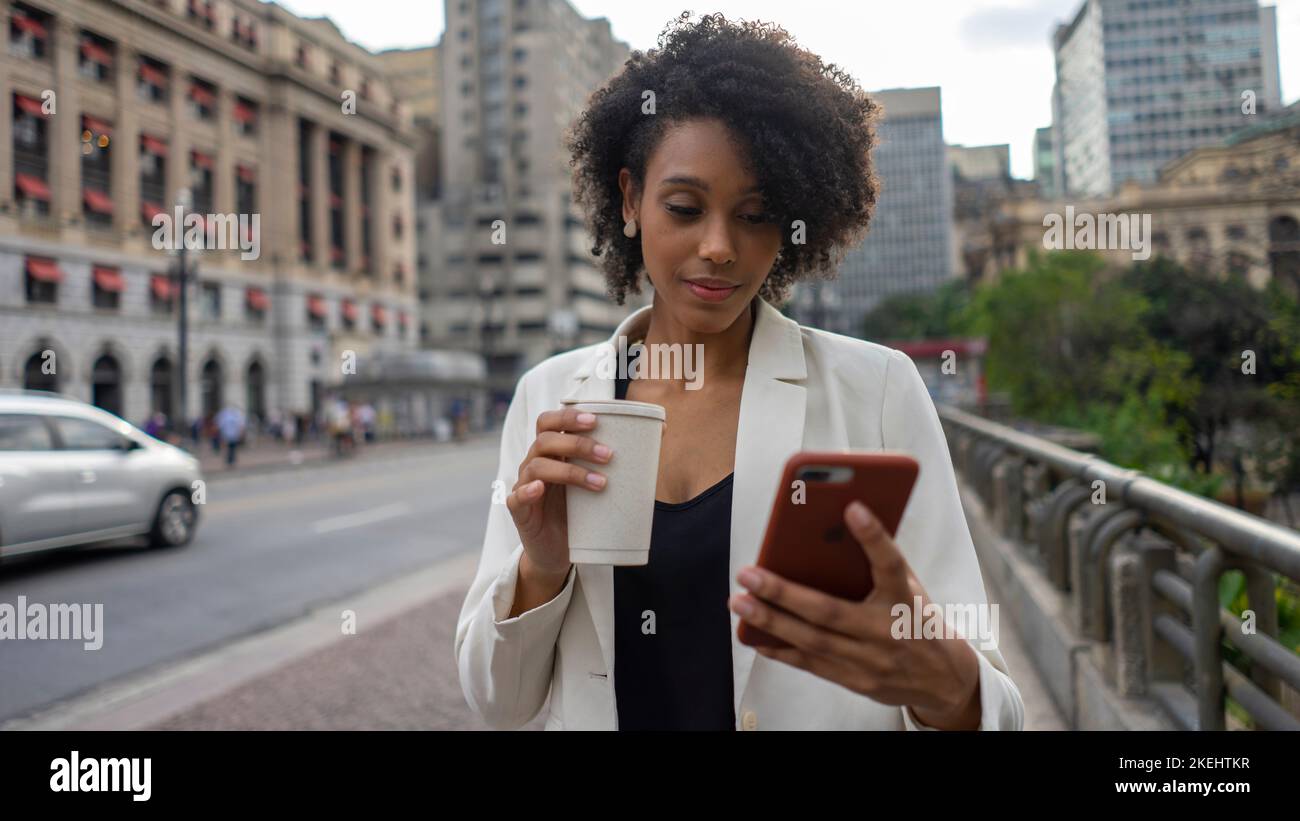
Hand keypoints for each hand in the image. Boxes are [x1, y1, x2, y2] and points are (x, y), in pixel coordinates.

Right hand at [505, 406, 612, 578]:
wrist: (557, 551)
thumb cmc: (578, 511)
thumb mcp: (596, 483)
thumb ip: (618, 461)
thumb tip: (663, 431)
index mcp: (552, 452)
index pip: (550, 422)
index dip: (568, 417)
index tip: (596, 420)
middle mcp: (535, 463)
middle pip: (545, 440)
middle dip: (577, 443)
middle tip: (608, 455)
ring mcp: (524, 485)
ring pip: (537, 467)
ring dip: (570, 472)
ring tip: (600, 483)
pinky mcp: (519, 511)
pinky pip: (516, 497)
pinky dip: (527, 490)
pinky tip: (539, 489)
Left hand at [728, 500, 982, 729]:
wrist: (945, 680)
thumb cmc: (918, 620)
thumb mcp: (911, 589)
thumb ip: (879, 566)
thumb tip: (833, 531)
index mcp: (906, 600)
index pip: (891, 565)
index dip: (874, 537)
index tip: (852, 507)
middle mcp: (886, 632)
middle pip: (830, 611)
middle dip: (783, 592)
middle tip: (748, 573)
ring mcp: (870, 662)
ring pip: (812, 640)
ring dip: (770, 621)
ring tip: (739, 602)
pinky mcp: (857, 682)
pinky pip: (811, 665)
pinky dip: (780, 649)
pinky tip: (754, 635)